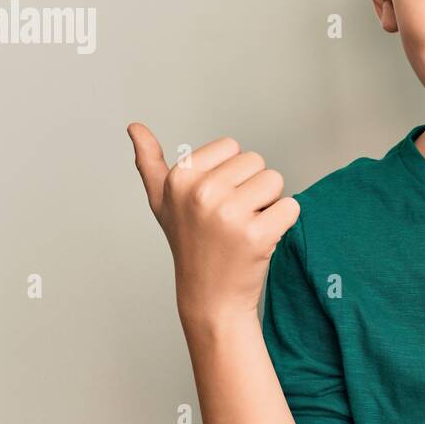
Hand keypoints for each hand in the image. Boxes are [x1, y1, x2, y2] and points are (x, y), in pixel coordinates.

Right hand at [127, 122, 299, 321]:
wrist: (210, 297)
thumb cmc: (189, 244)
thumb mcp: (161, 201)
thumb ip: (149, 161)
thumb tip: (133, 126)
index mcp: (179, 177)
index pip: (231, 146)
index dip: (229, 173)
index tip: (213, 201)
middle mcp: (201, 192)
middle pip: (256, 161)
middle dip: (250, 187)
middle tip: (231, 219)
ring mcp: (228, 215)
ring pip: (275, 181)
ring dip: (268, 203)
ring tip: (244, 228)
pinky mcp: (257, 235)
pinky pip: (290, 206)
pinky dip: (283, 222)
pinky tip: (260, 240)